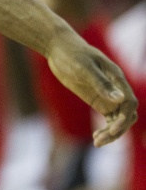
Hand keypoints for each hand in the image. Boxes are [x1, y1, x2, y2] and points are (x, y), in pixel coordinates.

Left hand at [46, 27, 137, 145]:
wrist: (59, 47)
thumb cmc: (72, 53)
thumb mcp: (84, 68)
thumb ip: (101, 83)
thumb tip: (119, 99)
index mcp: (116, 78)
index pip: (129, 103)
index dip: (124, 119)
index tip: (111, 130)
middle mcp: (115, 88)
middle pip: (127, 114)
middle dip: (118, 129)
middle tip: (100, 140)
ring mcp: (107, 95)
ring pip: (118, 119)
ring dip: (112, 132)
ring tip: (97, 142)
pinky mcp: (97, 99)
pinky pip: (108, 118)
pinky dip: (105, 129)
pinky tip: (95, 137)